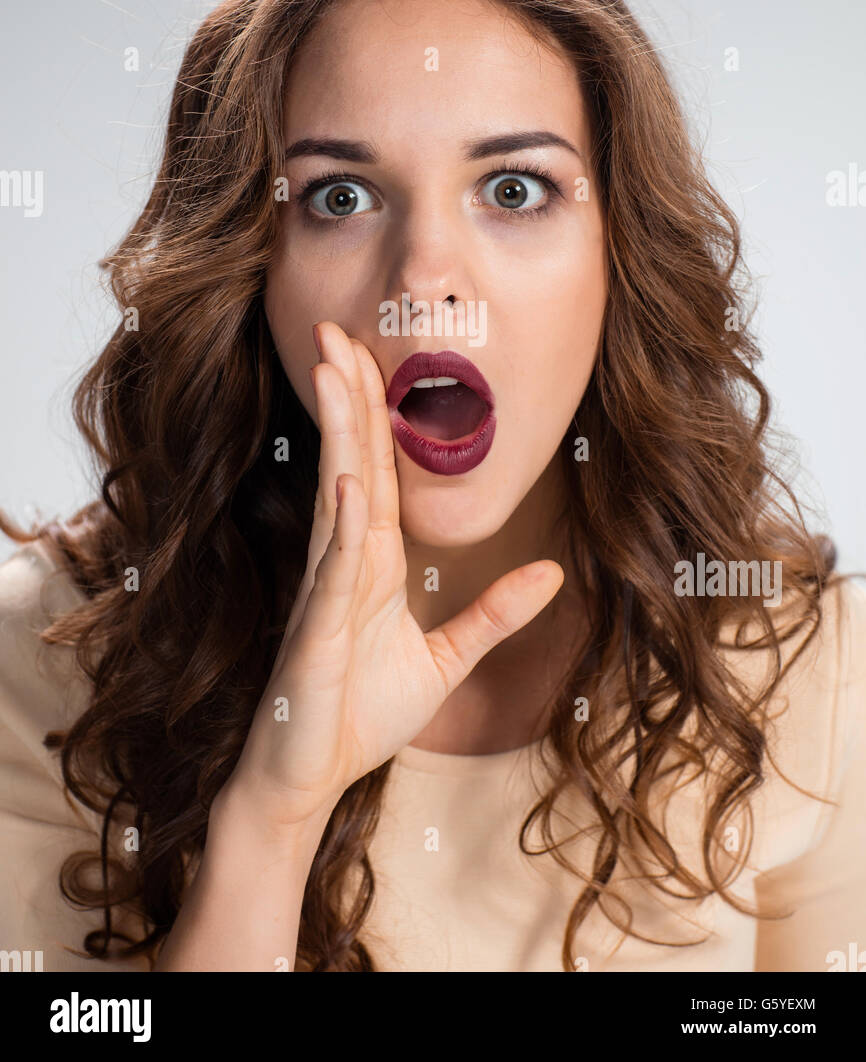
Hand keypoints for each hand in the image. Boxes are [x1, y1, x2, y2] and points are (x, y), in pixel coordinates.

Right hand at [221, 321, 563, 829]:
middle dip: (345, 392)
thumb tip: (552, 570)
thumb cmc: (361, 713)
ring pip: (338, 495)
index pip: (378, 468)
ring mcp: (328, 590)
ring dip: (338, 432)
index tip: (369, 349)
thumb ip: (495, 612)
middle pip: (353, 461)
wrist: (312, 779)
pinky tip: (349, 482)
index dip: (374, 408)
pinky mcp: (316, 630)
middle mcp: (346, 561)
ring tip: (332, 367)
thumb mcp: (448, 660)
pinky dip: (343, 524)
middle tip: (332, 326)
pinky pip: (335, 569)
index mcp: (374, 559)